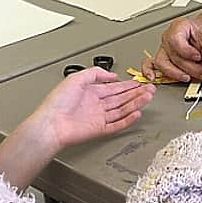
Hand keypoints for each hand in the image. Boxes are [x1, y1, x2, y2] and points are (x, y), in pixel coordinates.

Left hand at [28, 67, 154, 152]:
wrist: (51, 123)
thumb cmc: (57, 102)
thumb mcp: (76, 78)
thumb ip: (95, 73)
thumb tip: (112, 75)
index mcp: (91, 92)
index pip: (114, 88)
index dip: (128, 85)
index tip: (139, 82)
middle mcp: (96, 105)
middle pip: (122, 98)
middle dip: (136, 93)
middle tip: (150, 89)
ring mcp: (99, 117)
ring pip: (123, 110)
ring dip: (136, 103)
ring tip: (148, 97)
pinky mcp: (99, 130)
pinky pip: (117, 124)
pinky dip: (128, 120)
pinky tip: (137, 113)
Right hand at [145, 16, 201, 83]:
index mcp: (179, 27)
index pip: (176, 40)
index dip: (187, 52)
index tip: (198, 57)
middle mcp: (168, 37)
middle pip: (172, 56)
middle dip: (188, 68)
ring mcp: (163, 48)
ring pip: (162, 63)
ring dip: (176, 73)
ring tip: (189, 77)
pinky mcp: (162, 58)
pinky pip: (150, 64)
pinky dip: (149, 71)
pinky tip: (152, 77)